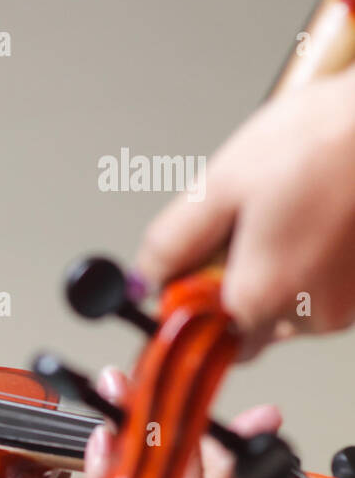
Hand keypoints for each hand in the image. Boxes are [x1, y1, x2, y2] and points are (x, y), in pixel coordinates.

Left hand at [137, 64, 354, 358]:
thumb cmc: (326, 140)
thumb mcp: (221, 185)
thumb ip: (173, 243)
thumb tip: (144, 279)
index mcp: (264, 297)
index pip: (203, 336)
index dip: (188, 301)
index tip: (187, 266)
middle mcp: (313, 315)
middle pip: (247, 319)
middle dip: (234, 278)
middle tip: (243, 218)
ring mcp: (352, 305)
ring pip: (289, 301)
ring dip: (276, 264)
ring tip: (287, 204)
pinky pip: (325, 284)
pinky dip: (312, 255)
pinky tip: (316, 210)